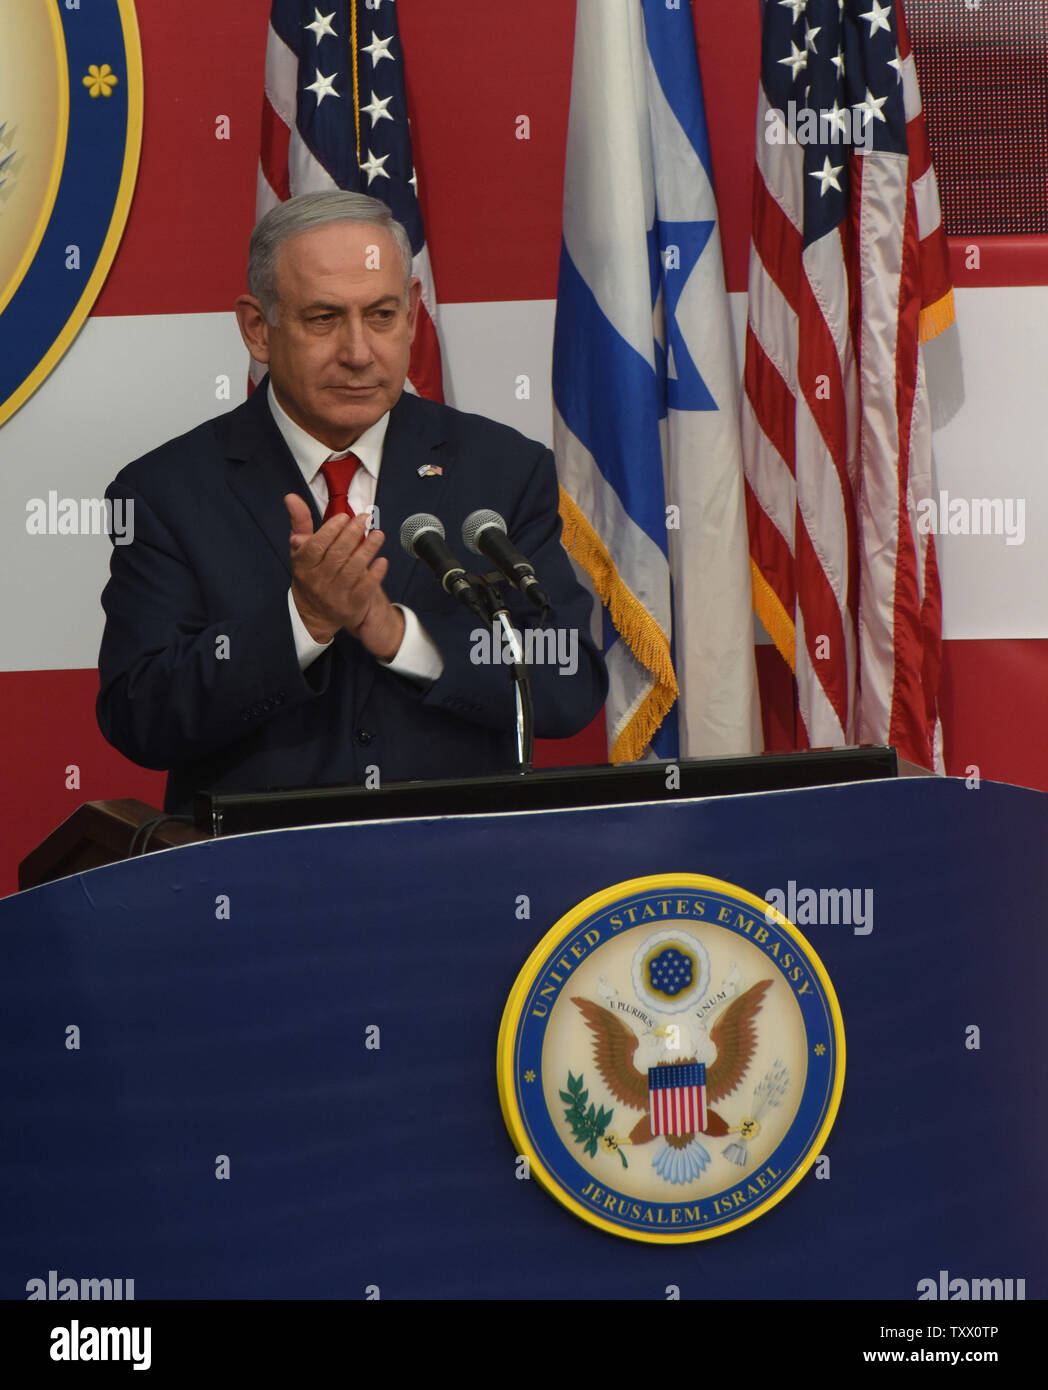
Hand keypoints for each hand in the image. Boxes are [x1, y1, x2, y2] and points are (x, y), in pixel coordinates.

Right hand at [285, 494, 405, 660]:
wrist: (314, 615)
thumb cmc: (310, 574)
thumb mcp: (301, 550)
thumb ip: (300, 523)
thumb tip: (291, 497)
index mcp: (304, 565)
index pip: (317, 546)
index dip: (331, 530)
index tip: (345, 517)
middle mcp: (319, 580)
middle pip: (337, 555)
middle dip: (353, 534)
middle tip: (365, 518)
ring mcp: (336, 594)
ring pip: (353, 569)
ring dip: (368, 550)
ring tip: (379, 534)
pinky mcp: (352, 605)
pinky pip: (365, 588)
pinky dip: (374, 574)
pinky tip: (382, 560)